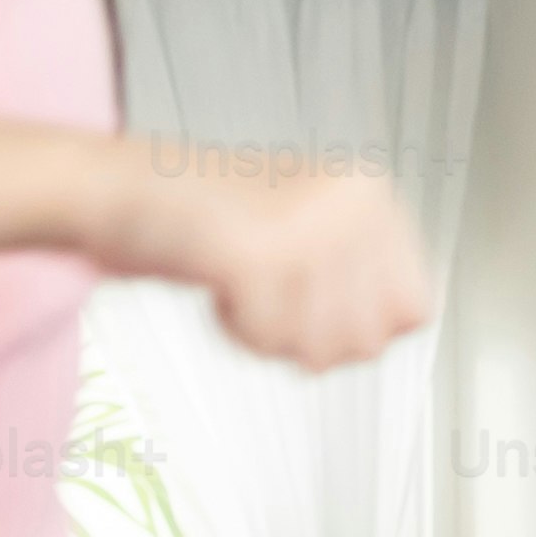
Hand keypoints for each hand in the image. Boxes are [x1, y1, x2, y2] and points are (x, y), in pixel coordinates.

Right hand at [108, 141, 433, 369]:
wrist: (120, 188)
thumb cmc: (207, 214)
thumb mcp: (310, 228)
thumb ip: (362, 271)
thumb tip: (405, 324)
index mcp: (371, 192)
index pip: (415, 311)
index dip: (361, 329)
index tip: (315, 304)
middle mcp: (352, 202)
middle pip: (368, 342)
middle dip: (311, 338)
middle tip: (270, 297)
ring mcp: (311, 226)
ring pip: (321, 348)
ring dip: (272, 335)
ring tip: (245, 288)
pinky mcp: (264, 253)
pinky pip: (269, 341)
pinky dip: (238, 332)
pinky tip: (221, 290)